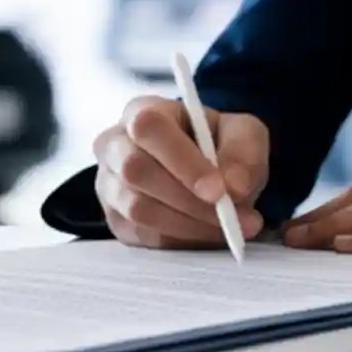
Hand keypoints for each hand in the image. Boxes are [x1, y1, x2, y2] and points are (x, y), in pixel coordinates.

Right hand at [93, 95, 267, 248]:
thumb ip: (244, 151)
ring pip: (136, 209)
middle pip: (134, 171)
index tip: (219, 190)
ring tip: (228, 228)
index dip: (182, 161)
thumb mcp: (243, 134)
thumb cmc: (216, 144)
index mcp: (142, 111)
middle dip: (187, 200)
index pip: (148, 128)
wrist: (201, 171)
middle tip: (231, 217)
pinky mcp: (114, 218)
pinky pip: (141, 235)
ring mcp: (108, 183)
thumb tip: (234, 187)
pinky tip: (206, 233)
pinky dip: (179, 240)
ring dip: (188, 225)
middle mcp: (114, 144)